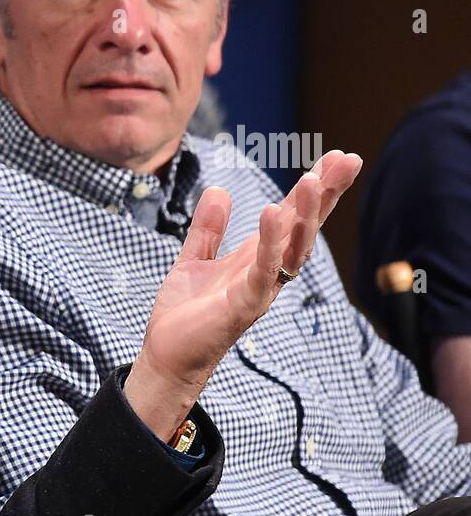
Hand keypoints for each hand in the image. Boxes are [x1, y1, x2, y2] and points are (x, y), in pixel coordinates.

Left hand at [125, 150, 362, 438]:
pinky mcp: (244, 306)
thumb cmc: (185, 315)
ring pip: (292, 248)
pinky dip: (271, 243)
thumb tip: (218, 190)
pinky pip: (263, 271)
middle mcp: (268, 273)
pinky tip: (274, 213)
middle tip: (347, 159)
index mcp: (257, 258)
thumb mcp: (193, 260)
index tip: (336, 157)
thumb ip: (207, 228)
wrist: (166, 358)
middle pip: (304, 228)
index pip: (292, 217)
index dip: (314, 189)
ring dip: (304, 214)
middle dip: (326, 194)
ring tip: (312, 178)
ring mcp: (260, 290)